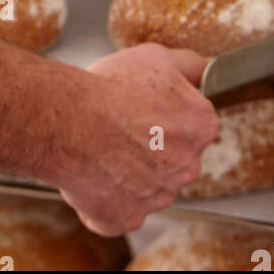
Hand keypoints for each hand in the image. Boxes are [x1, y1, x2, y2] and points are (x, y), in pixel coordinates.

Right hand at [55, 43, 219, 236]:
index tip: (143, 103)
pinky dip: (107, 197)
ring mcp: (157, 197)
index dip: (165, 109)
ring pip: (147, 183)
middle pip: (173, 156)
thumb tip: (203, 70)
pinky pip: (120, 210)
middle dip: (151, 143)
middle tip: (120, 123)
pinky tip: (93, 172)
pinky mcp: (127, 217)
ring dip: (130, 170)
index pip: (193, 121)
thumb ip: (189, 64)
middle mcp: (187, 167)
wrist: (70, 121)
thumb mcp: (155, 56)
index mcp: (200, 127)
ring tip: (101, 144)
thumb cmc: (110, 90)